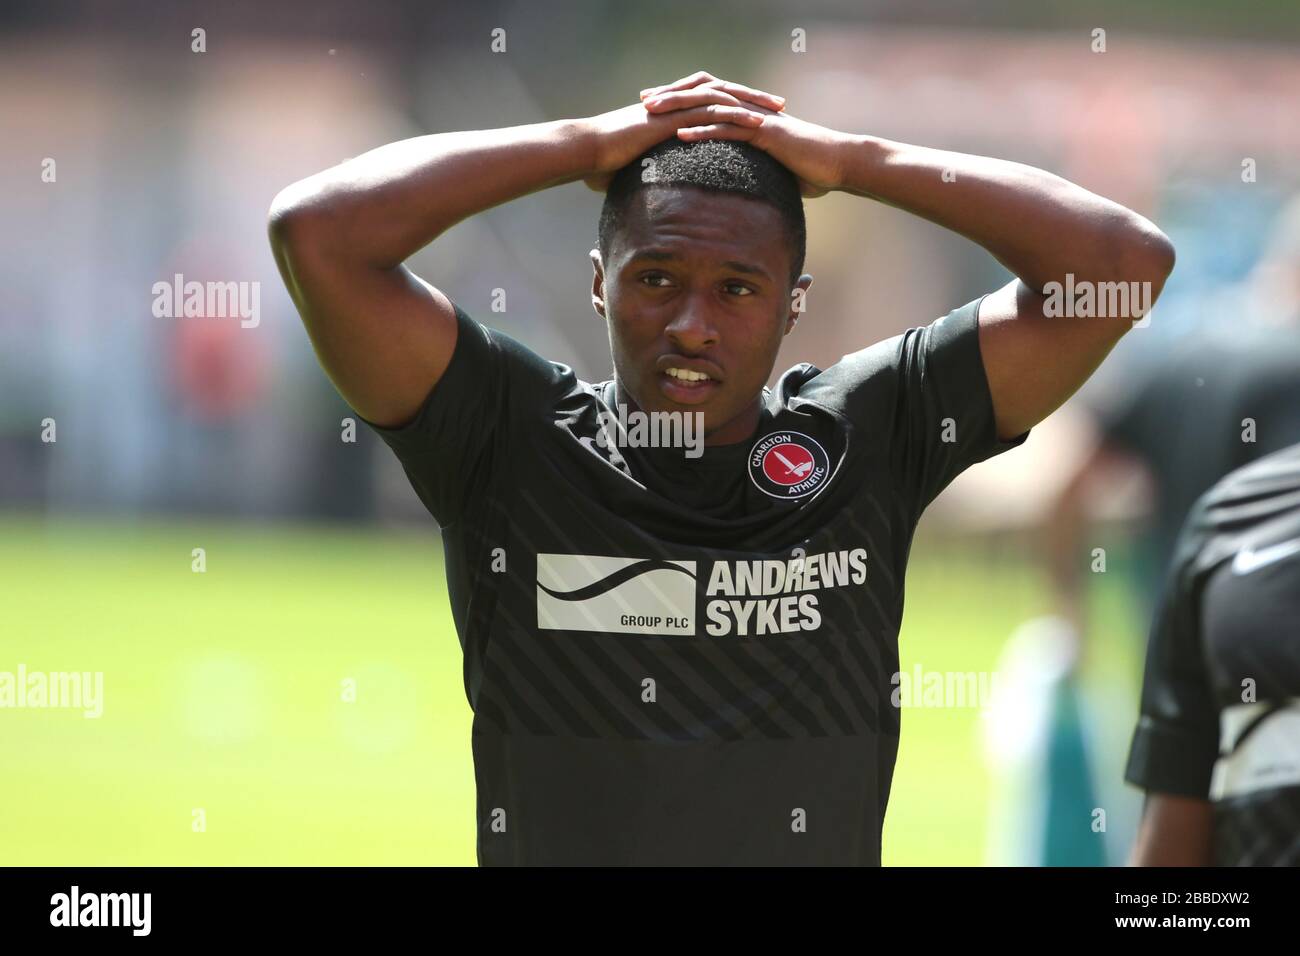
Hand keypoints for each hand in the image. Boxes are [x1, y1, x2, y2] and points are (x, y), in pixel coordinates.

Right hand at [581, 71, 785, 192]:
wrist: (587, 151)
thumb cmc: (602, 163)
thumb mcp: (634, 168)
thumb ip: (649, 174)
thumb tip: (652, 197)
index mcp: (670, 112)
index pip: (709, 102)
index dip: (735, 106)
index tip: (760, 114)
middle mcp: (675, 104)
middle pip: (722, 92)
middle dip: (752, 97)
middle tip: (779, 104)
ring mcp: (674, 108)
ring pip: (721, 96)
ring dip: (751, 101)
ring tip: (777, 109)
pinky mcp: (671, 116)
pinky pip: (708, 110)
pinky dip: (734, 114)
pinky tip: (755, 122)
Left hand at [639, 72, 846, 198]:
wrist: (837, 164)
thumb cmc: (809, 169)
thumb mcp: (773, 169)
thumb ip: (752, 170)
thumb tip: (737, 188)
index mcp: (748, 115)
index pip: (708, 100)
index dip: (682, 100)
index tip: (655, 107)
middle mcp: (749, 111)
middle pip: (703, 95)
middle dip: (672, 96)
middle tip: (644, 100)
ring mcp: (757, 119)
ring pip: (710, 107)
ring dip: (679, 109)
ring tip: (652, 113)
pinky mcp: (765, 132)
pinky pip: (729, 129)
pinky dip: (703, 132)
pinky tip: (681, 136)